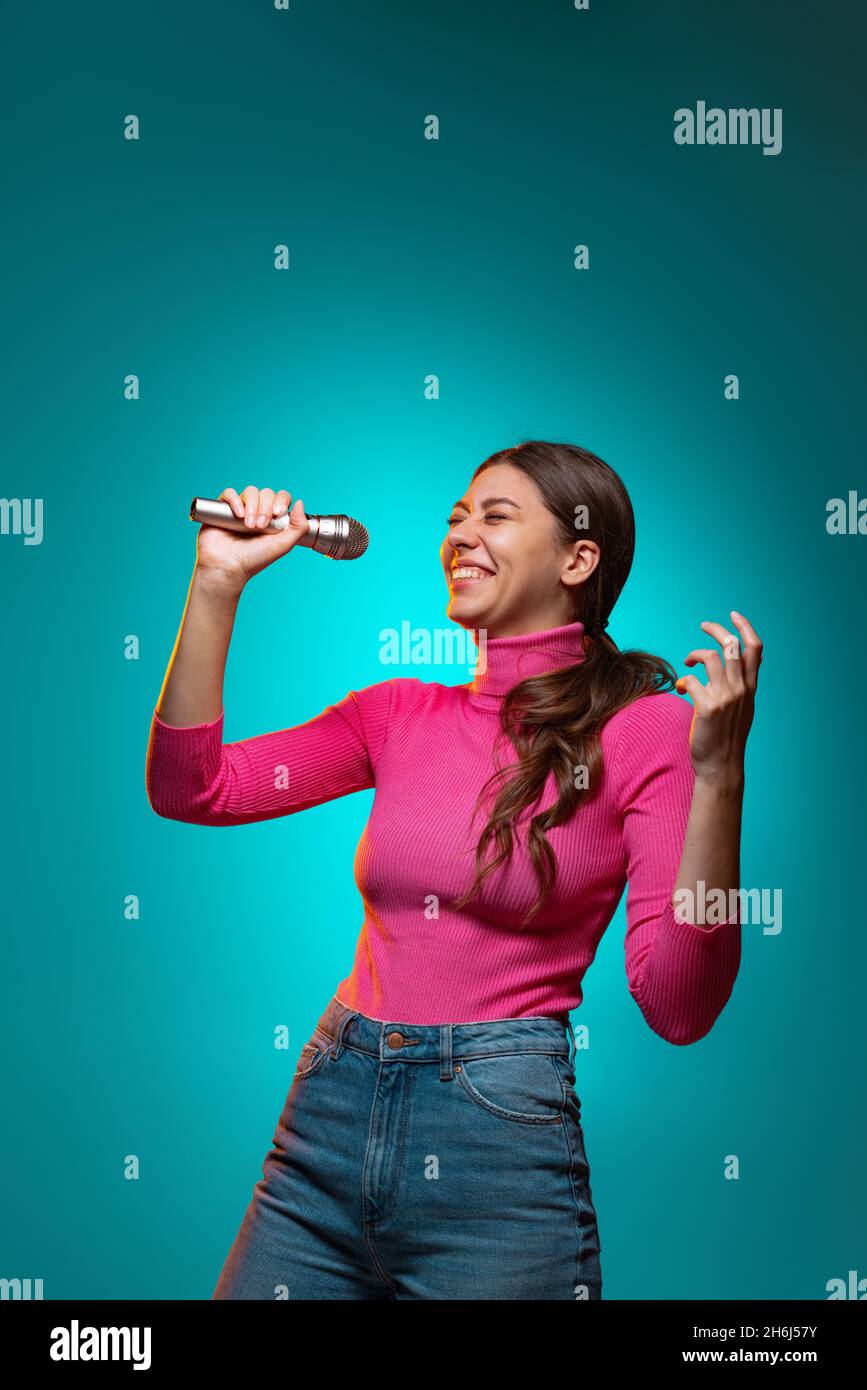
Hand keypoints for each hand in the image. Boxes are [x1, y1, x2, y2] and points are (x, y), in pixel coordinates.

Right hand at [194, 486, 307, 588]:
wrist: (228, 566)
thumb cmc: (254, 559)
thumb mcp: (283, 545)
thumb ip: (299, 527)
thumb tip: (300, 503)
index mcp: (273, 519)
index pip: (282, 497)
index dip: (281, 501)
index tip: (277, 514)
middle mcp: (258, 511)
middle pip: (266, 493)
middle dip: (265, 508)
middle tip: (260, 526)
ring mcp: (241, 508)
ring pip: (250, 491)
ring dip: (252, 505)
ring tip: (248, 525)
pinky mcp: (223, 508)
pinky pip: (229, 493)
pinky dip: (235, 500)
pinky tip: (238, 515)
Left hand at [675, 611, 762, 785]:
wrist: (721, 766)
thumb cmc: (727, 737)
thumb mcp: (743, 708)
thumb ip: (742, 686)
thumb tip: (739, 665)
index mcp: (751, 688)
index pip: (755, 649)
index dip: (746, 627)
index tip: (734, 616)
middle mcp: (741, 689)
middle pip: (731, 645)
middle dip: (716, 629)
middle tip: (703, 625)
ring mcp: (726, 697)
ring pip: (710, 657)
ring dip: (695, 654)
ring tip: (688, 661)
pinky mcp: (708, 707)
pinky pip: (691, 680)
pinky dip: (683, 680)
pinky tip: (681, 689)